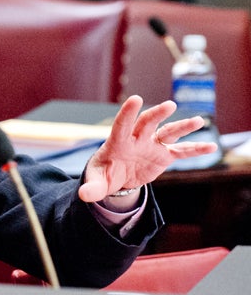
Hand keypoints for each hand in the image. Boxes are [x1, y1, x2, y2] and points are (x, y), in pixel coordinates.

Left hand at [78, 96, 217, 202]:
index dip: (127, 113)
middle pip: (147, 123)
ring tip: (199, 120)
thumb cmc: (104, 174)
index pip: (121, 125)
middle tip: (169, 106)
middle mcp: (137, 139)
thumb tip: (82, 195)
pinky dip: (195, 149)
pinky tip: (212, 147)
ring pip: (168, 133)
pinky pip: (182, 151)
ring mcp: (152, 146)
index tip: (135, 99)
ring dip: (183, 127)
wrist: (117, 176)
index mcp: (118, 143)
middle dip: (157, 115)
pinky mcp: (164, 155)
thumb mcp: (96, 181)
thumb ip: (91, 187)